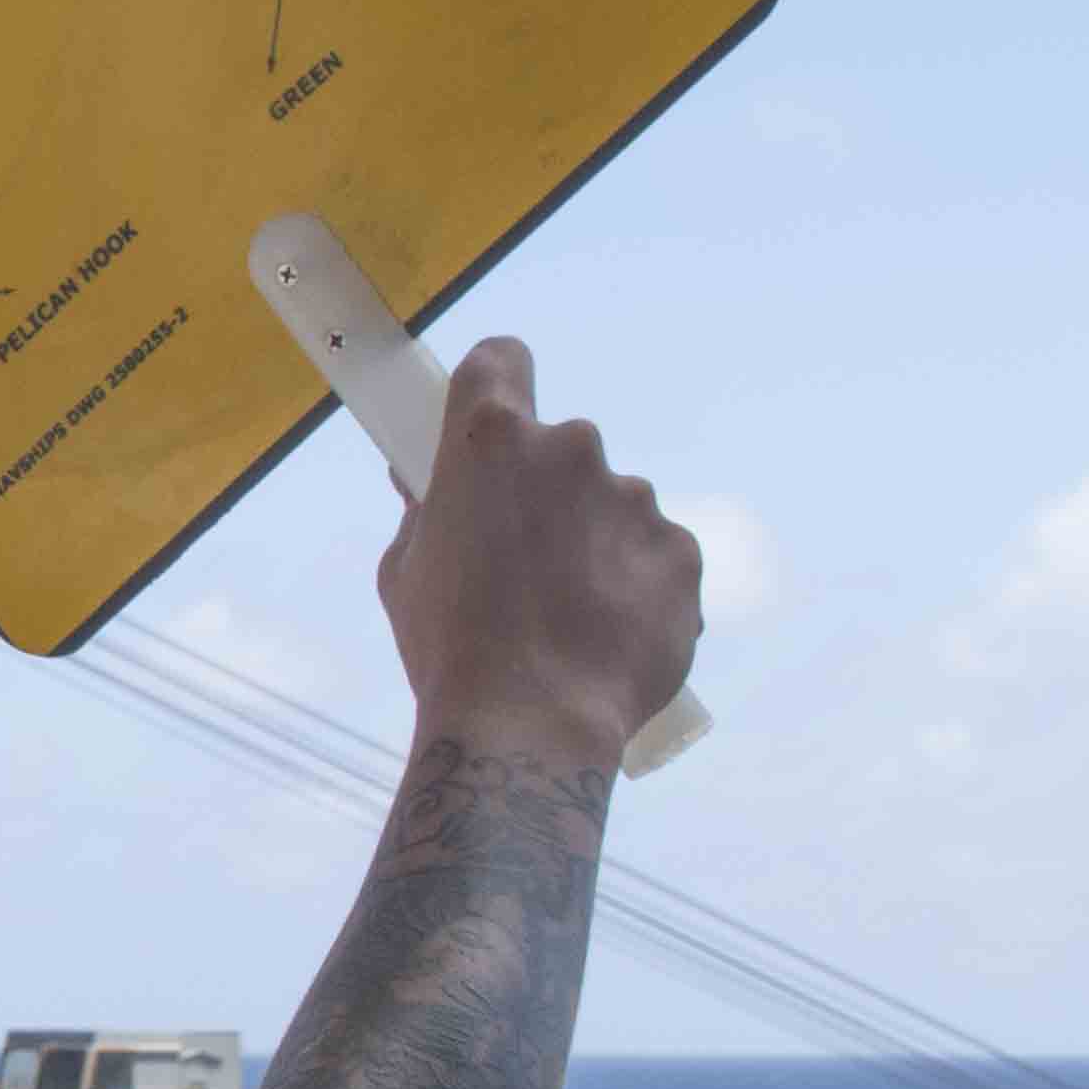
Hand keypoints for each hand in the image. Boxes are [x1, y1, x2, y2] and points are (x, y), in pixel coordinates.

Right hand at [373, 340, 696, 767]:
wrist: (532, 728)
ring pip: (612, 507)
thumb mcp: (406, 571)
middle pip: (559, 449)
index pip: (501, 360)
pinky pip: (655, 557)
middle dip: (545, 494)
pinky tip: (607, 638)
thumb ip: (427, 512)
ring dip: (594, 544)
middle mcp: (572, 450)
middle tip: (521, 566)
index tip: (492, 424)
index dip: (496, 385)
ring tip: (568, 619)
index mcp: (490, 441)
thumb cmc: (452, 650)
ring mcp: (635, 499)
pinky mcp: (681, 551)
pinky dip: (636, 587)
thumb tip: (433, 486)